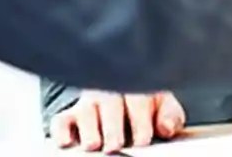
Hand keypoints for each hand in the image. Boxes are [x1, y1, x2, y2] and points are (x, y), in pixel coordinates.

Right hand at [50, 90, 184, 152]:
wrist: (127, 97)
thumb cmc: (149, 106)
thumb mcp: (165, 108)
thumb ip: (170, 117)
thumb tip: (166, 127)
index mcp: (138, 87)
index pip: (138, 99)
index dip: (140, 120)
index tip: (143, 138)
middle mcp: (112, 92)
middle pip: (109, 104)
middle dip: (112, 126)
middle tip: (115, 145)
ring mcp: (89, 102)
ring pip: (85, 111)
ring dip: (88, 129)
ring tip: (93, 145)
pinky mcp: (71, 115)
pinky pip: (61, 120)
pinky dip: (61, 130)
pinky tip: (66, 142)